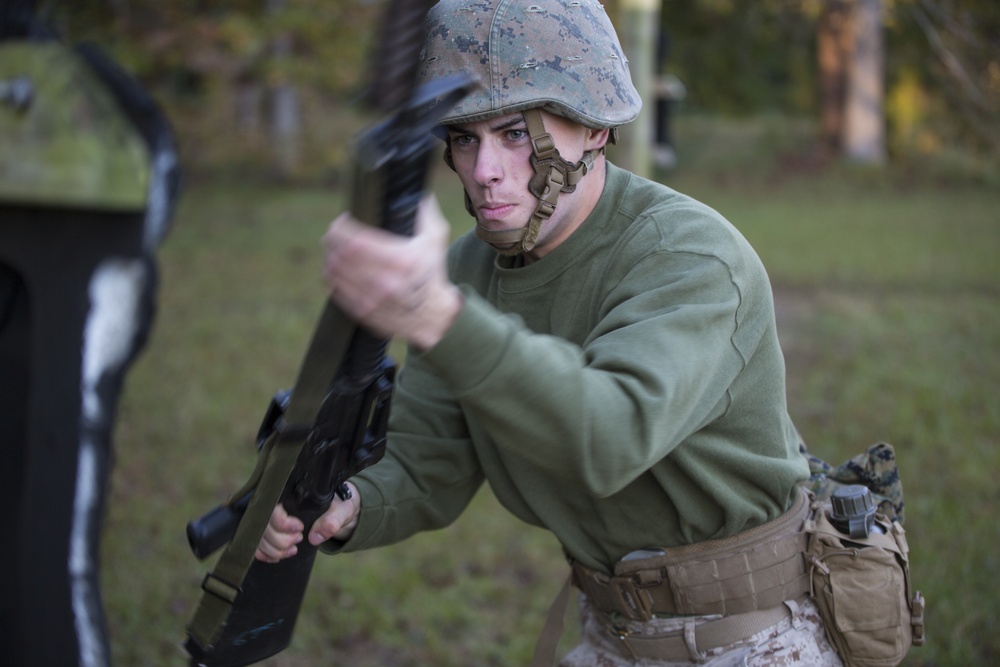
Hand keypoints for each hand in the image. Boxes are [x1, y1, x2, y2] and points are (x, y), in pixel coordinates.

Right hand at [254, 482, 361, 562]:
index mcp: (291, 495)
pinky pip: (257, 545)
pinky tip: (279, 556)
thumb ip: (332, 520)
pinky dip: (266, 554)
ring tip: (292, 550)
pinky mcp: (269, 531)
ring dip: (275, 550)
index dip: (282, 523)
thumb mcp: (341, 510)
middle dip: (280, 540)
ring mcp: (269, 519)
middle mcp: (275, 505)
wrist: (336, 512)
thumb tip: (315, 537)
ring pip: (259, 538)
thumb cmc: (337, 506)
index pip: (272, 509)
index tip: (299, 529)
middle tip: (298, 540)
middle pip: (263, 526)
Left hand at [322, 194, 462, 350]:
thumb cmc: (432, 273)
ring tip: (334, 248)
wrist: (432, 316)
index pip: (357, 240)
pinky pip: (335, 289)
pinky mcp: (362, 312)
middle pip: (341, 254)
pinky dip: (332, 276)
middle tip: (334, 232)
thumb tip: (417, 192)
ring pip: (334, 272)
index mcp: (401, 260)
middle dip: (332, 239)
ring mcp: (371, 299)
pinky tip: (336, 268)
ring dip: (330, 256)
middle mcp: (384, 281)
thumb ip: (426, 214)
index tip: (342, 220)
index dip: (342, 227)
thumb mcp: (436, 240)